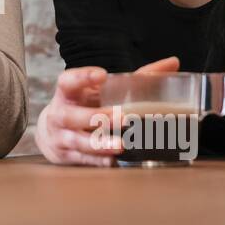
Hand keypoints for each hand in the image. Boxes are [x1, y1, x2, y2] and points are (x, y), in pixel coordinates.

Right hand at [34, 56, 179, 165]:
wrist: (51, 132)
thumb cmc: (85, 105)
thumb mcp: (100, 90)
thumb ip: (137, 77)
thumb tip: (173, 63)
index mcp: (68, 93)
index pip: (68, 81)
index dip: (82, 77)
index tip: (102, 75)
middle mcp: (61, 114)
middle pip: (72, 115)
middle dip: (96, 116)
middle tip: (120, 116)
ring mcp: (62, 136)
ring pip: (78, 141)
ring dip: (100, 144)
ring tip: (121, 144)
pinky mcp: (66, 155)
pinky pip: (83, 160)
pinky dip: (99, 161)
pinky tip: (114, 161)